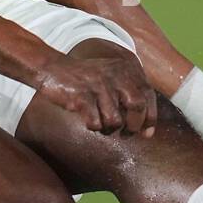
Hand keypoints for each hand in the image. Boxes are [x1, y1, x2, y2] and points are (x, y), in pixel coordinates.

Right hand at [35, 54, 157, 136]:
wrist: (52, 68)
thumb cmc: (83, 78)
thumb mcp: (109, 76)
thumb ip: (127, 91)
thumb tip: (144, 122)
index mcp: (124, 69)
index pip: (148, 94)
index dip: (151, 117)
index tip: (147, 133)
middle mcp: (114, 75)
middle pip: (137, 106)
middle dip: (134, 125)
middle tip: (126, 134)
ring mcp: (98, 86)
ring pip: (115, 120)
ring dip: (109, 129)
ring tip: (101, 125)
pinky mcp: (82, 96)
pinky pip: (95, 123)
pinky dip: (93, 126)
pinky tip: (88, 120)